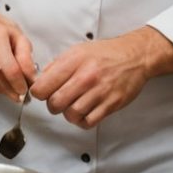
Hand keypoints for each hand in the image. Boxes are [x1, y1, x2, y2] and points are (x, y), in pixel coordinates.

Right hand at [0, 0, 33, 101]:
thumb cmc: (0, 29)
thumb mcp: (19, 35)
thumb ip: (26, 56)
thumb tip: (31, 77)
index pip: (10, 66)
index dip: (21, 81)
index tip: (29, 87)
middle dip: (12, 88)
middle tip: (23, 93)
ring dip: (4, 90)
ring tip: (15, 93)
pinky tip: (3, 88)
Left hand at [31, 31, 165, 128]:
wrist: (134, 57)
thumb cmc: (104, 53)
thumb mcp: (76, 51)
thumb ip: (56, 66)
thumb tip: (39, 80)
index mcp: (73, 62)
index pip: (43, 86)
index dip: (38, 92)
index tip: (42, 93)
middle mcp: (86, 77)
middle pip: (55, 103)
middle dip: (52, 105)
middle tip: (57, 101)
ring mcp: (99, 92)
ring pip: (71, 114)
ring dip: (68, 114)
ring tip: (72, 106)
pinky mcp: (111, 104)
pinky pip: (89, 122)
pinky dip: (82, 121)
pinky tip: (83, 113)